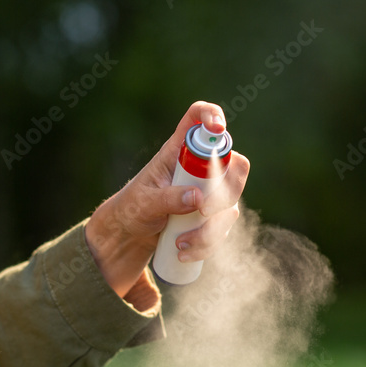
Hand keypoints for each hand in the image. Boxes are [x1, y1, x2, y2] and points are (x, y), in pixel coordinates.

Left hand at [85, 101, 249, 299]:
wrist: (131, 234)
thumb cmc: (133, 208)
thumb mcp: (143, 203)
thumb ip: (167, 199)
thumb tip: (198, 199)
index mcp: (178, 151)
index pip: (196, 119)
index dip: (210, 115)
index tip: (217, 128)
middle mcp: (200, 167)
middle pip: (234, 165)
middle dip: (224, 192)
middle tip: (203, 212)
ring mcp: (211, 191)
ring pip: (232, 203)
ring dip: (211, 229)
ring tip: (180, 243)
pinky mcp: (214, 214)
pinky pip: (224, 227)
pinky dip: (207, 243)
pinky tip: (184, 251)